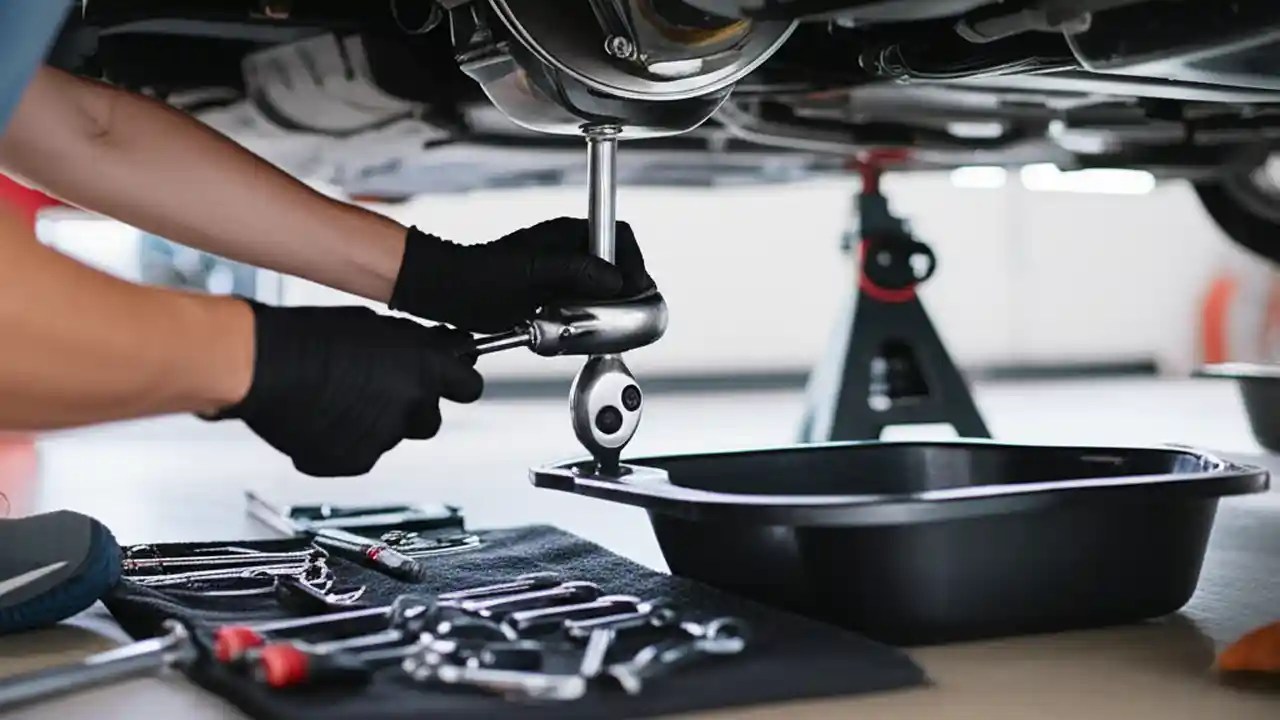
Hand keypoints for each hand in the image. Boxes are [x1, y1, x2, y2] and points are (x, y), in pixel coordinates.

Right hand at [207, 302, 482, 476]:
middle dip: (411, 408)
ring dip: (374, 424)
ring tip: (336, 400)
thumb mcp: (375, 327)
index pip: (470, 386)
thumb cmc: (312, 337)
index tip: (449, 382)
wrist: (264, 365)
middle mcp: (414, 404)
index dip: (457, 383)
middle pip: (429, 419)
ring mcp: (386, 438)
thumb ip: (411, 347)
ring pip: (391, 437)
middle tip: (377, 392)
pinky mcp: (355, 462)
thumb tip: (429, 350)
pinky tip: (320, 419)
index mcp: (426, 367)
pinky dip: (344, 442)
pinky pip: (358, 455)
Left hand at [388, 217, 654, 332]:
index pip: (618, 236)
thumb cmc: (483, 274)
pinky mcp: (552, 294)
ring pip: (601, 286)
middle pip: (614, 263)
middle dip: (625, 287)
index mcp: (567, 235)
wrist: (452, 293)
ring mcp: (560, 273)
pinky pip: (583, 303)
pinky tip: (581, 327)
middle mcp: (568, 251)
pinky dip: (588, 316)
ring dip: (607, 304)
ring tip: (607, 321)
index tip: (636, 288)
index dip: (633, 261)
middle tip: (626, 309)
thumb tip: (615, 280)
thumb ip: (578, 271)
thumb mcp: (535, 270)